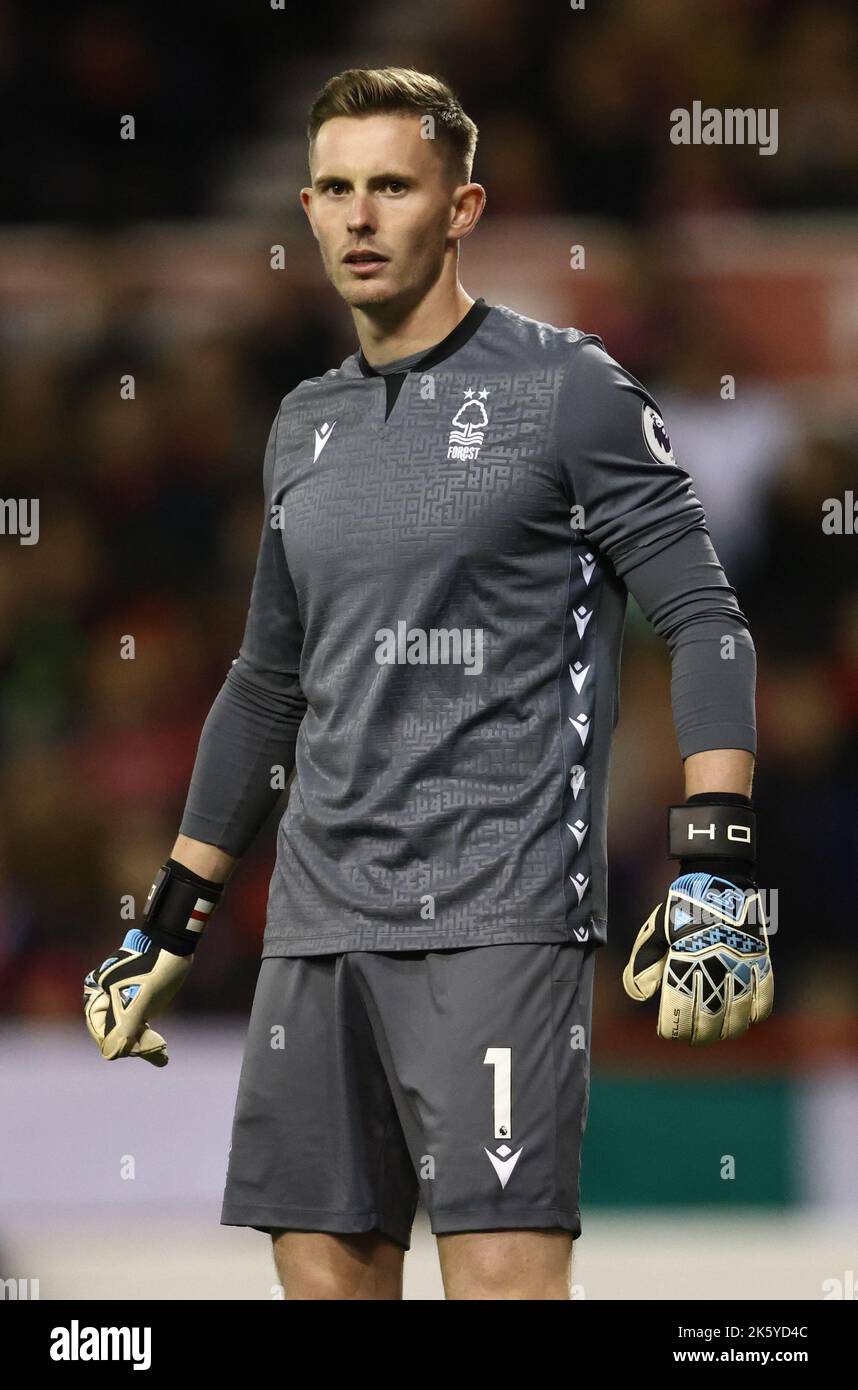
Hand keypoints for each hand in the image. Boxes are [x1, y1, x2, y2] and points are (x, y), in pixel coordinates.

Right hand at [83, 928, 192, 1064]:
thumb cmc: (157, 967)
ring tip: (162, 1055)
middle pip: (114, 1035)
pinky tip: (162, 1057)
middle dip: (136, 1045)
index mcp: (95, 994)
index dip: (123, 1043)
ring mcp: (120, 1003)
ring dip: (144, 1046)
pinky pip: (136, 1029)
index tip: (150, 1045)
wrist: (175, 947)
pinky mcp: (135, 1004)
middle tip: (160, 1049)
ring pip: (127, 1034)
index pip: (103, 1034)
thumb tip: (112, 1054)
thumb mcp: (141, 998)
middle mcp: (104, 1000)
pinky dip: (148, 1041)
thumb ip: (124, 1026)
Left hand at [622, 871, 772, 1044]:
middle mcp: (714, 969)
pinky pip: (763, 999)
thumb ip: (644, 965)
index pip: (678, 1011)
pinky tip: (745, 1018)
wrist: (719, 882)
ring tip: (717, 1033)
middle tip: (692, 1038)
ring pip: (738, 1017)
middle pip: (708, 1020)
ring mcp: (740, 967)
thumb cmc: (682, 910)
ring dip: (726, 1030)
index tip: (668, 1033)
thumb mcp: (656, 932)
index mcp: (684, 962)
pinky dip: (755, 1013)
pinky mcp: (760, 962)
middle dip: (698, 1035)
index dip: (672, 1029)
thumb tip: (640, 995)